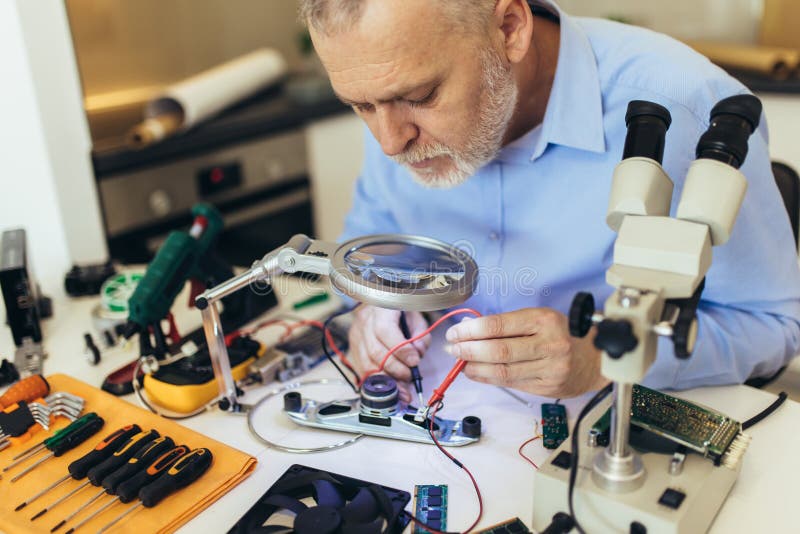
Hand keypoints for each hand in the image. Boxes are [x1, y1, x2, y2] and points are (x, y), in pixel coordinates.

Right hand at [347, 305, 430, 401]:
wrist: (381, 305)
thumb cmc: (400, 311)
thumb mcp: (416, 317)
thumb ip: (421, 335)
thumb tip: (418, 354)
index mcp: (380, 309)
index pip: (385, 331)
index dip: (400, 350)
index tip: (415, 361)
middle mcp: (364, 322)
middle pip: (375, 352)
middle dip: (395, 369)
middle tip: (410, 376)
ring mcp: (356, 336)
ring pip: (367, 364)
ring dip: (387, 380)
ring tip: (402, 387)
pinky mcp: (353, 349)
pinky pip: (363, 370)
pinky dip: (378, 381)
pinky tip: (391, 386)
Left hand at [444, 308, 607, 397]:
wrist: (595, 360)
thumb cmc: (562, 333)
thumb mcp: (539, 318)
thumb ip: (507, 324)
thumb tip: (469, 328)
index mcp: (544, 321)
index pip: (499, 326)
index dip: (471, 330)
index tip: (455, 332)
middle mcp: (549, 345)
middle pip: (498, 351)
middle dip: (468, 350)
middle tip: (452, 348)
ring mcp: (549, 369)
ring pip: (502, 372)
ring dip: (474, 368)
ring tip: (460, 363)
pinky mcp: (546, 388)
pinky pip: (510, 383)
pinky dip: (488, 378)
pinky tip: (476, 373)